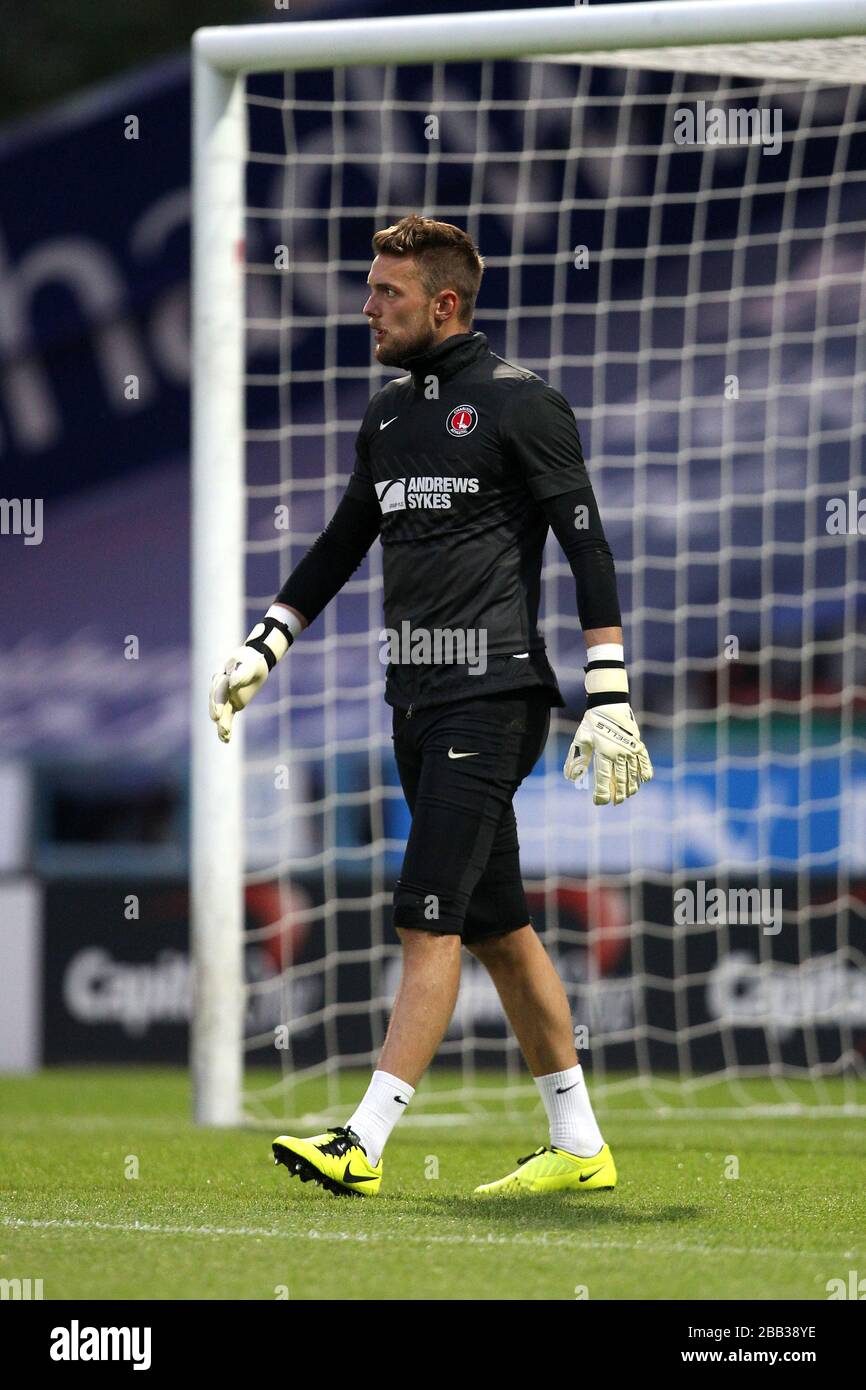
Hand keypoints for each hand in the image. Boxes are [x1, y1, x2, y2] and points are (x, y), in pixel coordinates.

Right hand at [209, 612, 293, 743]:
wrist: (255, 662)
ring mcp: (225, 697)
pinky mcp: (232, 705)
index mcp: (221, 675)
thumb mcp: (249, 664)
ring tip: (225, 736)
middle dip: (217, 710)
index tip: (221, 704)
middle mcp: (219, 687)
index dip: (219, 695)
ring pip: (221, 712)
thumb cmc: (251, 661)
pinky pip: (227, 718)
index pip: (219, 686)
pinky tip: (225, 740)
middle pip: (217, 701)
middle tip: (217, 720)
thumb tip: (231, 684)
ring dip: (222, 724)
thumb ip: (241, 674)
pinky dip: (225, 729)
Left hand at [563, 703, 652, 804]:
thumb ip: (577, 759)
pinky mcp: (638, 744)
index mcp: (604, 753)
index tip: (599, 802)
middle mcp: (620, 753)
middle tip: (615, 802)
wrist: (609, 703)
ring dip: (631, 787)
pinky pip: (644, 761)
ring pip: (633, 774)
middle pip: (621, 781)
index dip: (602, 794)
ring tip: (628, 796)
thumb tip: (571, 778)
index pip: (604, 780)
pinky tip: (645, 780)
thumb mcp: (581, 739)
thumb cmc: (592, 723)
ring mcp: (631, 749)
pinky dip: (645, 771)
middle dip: (618, 794)